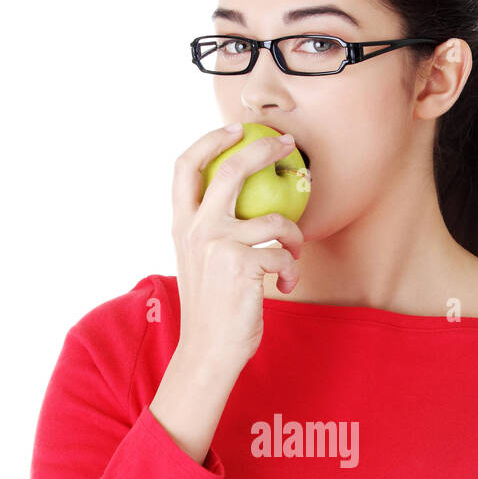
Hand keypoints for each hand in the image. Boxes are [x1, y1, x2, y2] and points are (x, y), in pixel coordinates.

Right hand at [172, 123, 303, 372]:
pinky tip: (285, 285)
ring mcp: (219, 244)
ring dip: (294, 238)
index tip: (236, 128)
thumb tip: (242, 204)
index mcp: (182, 225)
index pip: (186, 166)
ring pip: (275, 219)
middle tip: (288, 146)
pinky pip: (284, 253)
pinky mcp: (243, 264)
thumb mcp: (199, 262)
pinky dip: (291, 269)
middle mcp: (196, 229)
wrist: (208, 350)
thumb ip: (209, 231)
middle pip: (232, 169)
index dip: (211, 140)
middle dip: (265, 149)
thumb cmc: (212, 308)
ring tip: (292, 257)